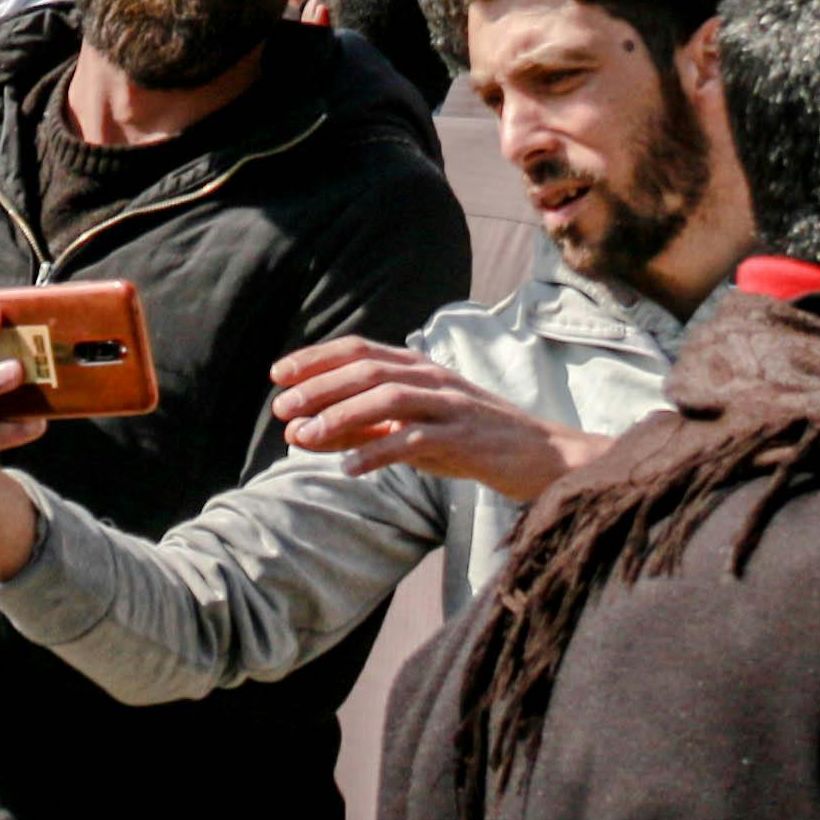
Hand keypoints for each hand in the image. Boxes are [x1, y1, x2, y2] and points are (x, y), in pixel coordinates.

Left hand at [271, 335, 578, 499]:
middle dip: (319, 386)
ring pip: (388, 399)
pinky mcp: (466, 437)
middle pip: (367, 370)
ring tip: (304, 436)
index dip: (316, 359)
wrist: (541, 457)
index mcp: (419, 367)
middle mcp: (433, 377)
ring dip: (340, 416)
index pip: (359, 350)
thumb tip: (302, 433)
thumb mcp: (411, 430)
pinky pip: (415, 441)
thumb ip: (363, 428)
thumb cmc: (469, 441)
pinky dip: (378, 452)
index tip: (278, 375)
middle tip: (281, 407)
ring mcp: (451, 405)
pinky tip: (349, 469)